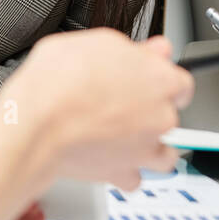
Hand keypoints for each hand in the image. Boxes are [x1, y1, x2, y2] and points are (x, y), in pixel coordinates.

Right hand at [0, 28, 193, 219]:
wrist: (36, 125)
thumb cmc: (59, 80)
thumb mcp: (96, 41)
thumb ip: (131, 48)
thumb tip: (152, 50)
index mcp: (160, 79)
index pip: (182, 81)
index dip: (160, 78)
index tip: (145, 78)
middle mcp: (161, 116)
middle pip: (170, 115)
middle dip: (149, 110)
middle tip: (118, 102)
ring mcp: (145, 148)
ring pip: (164, 154)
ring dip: (149, 146)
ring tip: (125, 137)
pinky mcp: (123, 173)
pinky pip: (134, 178)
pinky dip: (124, 172)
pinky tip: (109, 160)